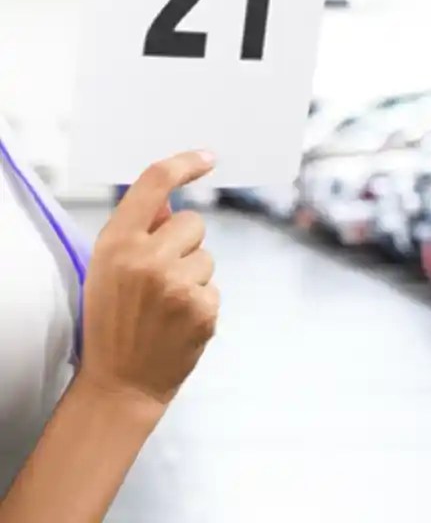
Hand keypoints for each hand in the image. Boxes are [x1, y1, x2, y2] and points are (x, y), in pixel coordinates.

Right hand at [78, 151, 219, 407]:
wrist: (121, 381)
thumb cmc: (111, 321)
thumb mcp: (106, 269)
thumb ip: (137, 233)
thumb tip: (169, 205)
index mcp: (116, 243)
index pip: (154, 184)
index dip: (184, 164)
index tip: (206, 158)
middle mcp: (147, 258)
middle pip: (193, 221)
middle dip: (185, 242)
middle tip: (161, 276)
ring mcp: (177, 283)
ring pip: (207, 256)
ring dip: (193, 275)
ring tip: (165, 305)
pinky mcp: (202, 307)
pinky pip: (214, 287)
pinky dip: (201, 302)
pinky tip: (178, 322)